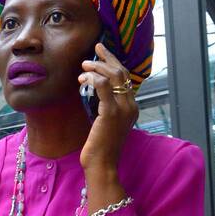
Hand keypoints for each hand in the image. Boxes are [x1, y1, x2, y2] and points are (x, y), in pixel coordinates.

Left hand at [79, 42, 136, 205]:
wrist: (103, 165)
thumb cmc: (101, 148)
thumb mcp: (107, 124)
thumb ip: (107, 107)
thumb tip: (98, 91)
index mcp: (132, 107)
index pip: (126, 78)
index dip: (114, 63)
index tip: (102, 54)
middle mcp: (131, 106)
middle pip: (121, 73)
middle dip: (107, 58)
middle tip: (94, 50)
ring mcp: (123, 109)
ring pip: (112, 76)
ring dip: (96, 67)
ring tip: (83, 66)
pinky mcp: (110, 113)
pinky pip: (101, 86)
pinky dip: (91, 78)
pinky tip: (82, 79)